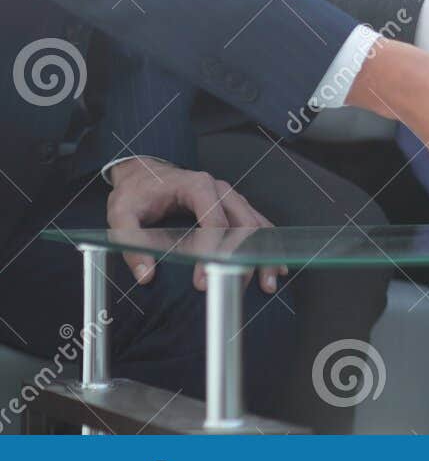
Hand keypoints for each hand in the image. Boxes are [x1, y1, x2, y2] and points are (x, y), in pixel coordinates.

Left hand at [106, 158, 283, 292]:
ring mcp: (230, 196)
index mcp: (197, 186)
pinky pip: (257, 224)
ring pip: (257, 225)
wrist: (143, 172)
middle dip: (245, 258)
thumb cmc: (135, 192)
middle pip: (245, 224)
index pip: (215, 223)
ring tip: (268, 283)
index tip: (203, 282)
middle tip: (237, 288)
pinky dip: (267, 245)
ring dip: (263, 254)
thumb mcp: (122, 215)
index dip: (212, 253)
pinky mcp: (233, 205)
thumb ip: (130, 243)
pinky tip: (274, 266)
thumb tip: (146, 275)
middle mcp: (220, 189)